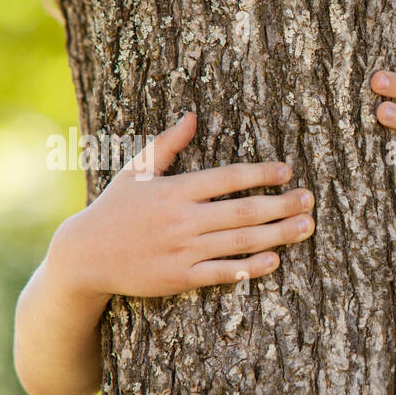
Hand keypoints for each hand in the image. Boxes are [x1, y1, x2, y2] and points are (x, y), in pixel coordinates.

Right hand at [47, 112, 314, 301]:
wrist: (84, 256)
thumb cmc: (114, 209)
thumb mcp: (135, 172)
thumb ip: (167, 145)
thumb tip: (192, 116)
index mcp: (174, 190)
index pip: (227, 178)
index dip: (260, 174)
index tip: (287, 172)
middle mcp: (182, 220)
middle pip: (243, 211)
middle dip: (281, 204)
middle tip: (310, 200)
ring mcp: (183, 250)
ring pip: (241, 241)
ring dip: (278, 234)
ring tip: (306, 226)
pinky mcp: (180, 278)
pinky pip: (223, 272)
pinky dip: (250, 267)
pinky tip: (275, 259)